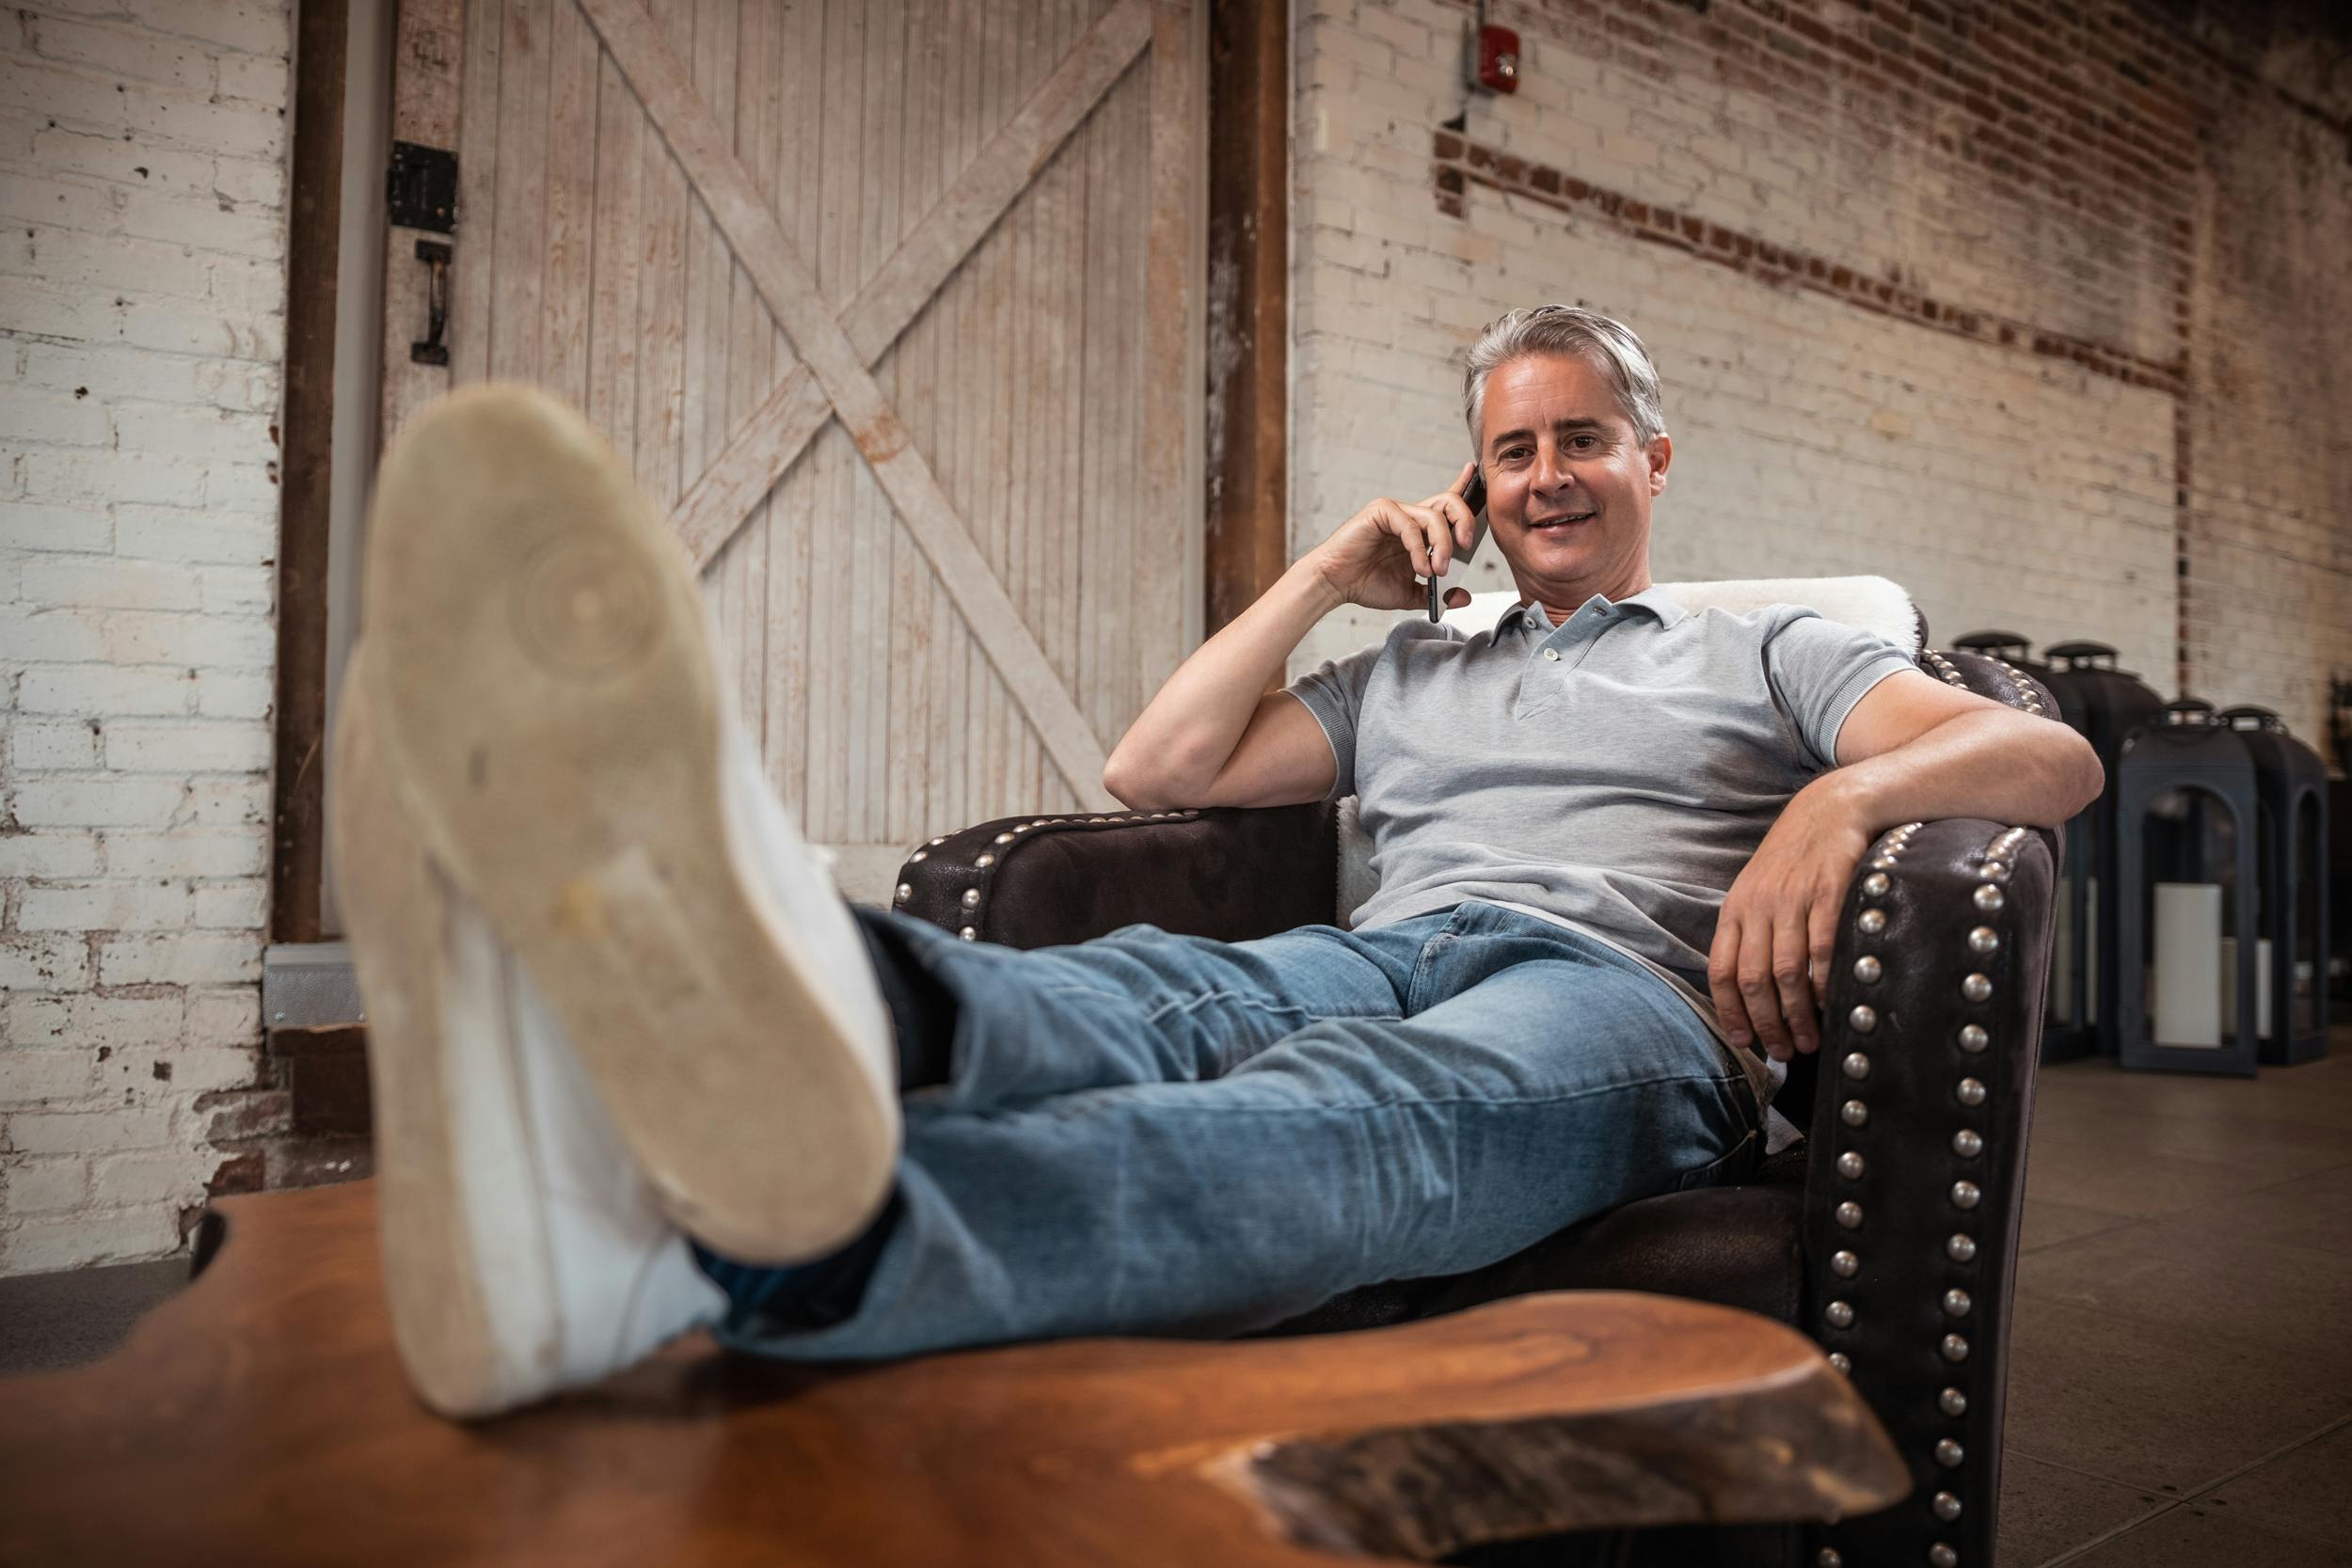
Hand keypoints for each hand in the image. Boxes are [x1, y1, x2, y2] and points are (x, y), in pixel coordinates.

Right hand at [1307, 462, 1480, 612]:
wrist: (1336, 584)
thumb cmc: (1366, 584)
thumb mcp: (1410, 593)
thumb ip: (1437, 594)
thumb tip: (1463, 597)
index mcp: (1417, 530)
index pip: (1445, 505)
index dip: (1463, 485)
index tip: (1475, 472)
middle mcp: (1408, 515)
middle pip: (1449, 502)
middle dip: (1465, 521)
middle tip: (1466, 546)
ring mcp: (1395, 511)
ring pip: (1434, 516)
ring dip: (1443, 544)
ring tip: (1437, 570)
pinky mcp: (1381, 511)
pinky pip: (1410, 525)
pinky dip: (1419, 549)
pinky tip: (1419, 567)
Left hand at [1706, 780, 1873, 1061]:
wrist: (1832, 808)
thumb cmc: (1796, 859)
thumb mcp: (1759, 890)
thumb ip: (1752, 932)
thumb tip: (1753, 990)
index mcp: (1736, 908)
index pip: (1721, 970)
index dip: (1730, 1011)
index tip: (1743, 1041)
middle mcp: (1759, 905)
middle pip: (1752, 979)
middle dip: (1766, 1023)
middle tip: (1785, 1051)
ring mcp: (1793, 898)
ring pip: (1786, 971)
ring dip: (1796, 1014)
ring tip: (1810, 1040)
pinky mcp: (1828, 892)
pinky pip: (1822, 948)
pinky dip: (1824, 984)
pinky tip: (1830, 1005)